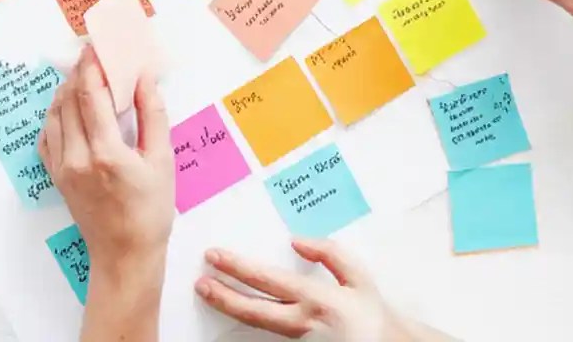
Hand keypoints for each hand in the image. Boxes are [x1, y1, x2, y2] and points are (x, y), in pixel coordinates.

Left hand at [38, 46, 174, 273]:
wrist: (125, 255)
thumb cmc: (151, 211)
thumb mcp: (162, 161)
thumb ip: (152, 116)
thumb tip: (144, 78)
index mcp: (106, 152)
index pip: (91, 94)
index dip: (93, 65)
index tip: (98, 44)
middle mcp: (77, 157)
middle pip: (70, 99)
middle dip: (80, 71)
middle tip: (93, 53)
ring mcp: (62, 167)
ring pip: (55, 114)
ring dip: (67, 89)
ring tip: (82, 74)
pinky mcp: (56, 176)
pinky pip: (47, 136)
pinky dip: (56, 114)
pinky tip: (68, 106)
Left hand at [195, 239, 437, 340]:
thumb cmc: (371, 311)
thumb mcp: (359, 277)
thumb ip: (329, 255)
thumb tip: (297, 242)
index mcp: (316, 299)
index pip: (267, 280)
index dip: (238, 268)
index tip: (215, 255)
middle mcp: (302, 322)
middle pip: (252, 310)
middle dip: (223, 294)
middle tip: (200, 280)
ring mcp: (297, 341)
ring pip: (255, 325)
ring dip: (229, 307)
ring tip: (209, 291)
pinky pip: (267, 334)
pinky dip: (248, 321)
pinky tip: (234, 308)